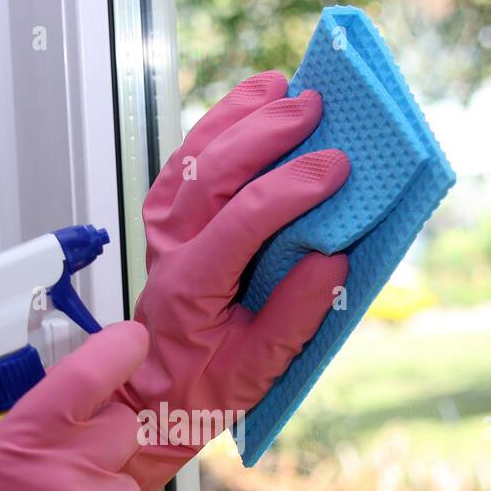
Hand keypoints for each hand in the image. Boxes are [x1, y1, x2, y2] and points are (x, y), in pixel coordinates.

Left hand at [117, 71, 350, 490]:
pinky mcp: (165, 228)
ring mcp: (162, 235)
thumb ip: (296, 316)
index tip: (339, 166)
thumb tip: (334, 257)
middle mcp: (170, 252)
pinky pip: (183, 168)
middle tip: (313, 106)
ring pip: (191, 160)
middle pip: (212, 174)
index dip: (292, 188)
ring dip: (234, 118)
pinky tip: (243, 111)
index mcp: (192, 287)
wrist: (151, 402)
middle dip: (264, 133)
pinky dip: (212, 132)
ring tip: (280, 88)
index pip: (243, 221)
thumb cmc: (203, 392)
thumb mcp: (257, 372)